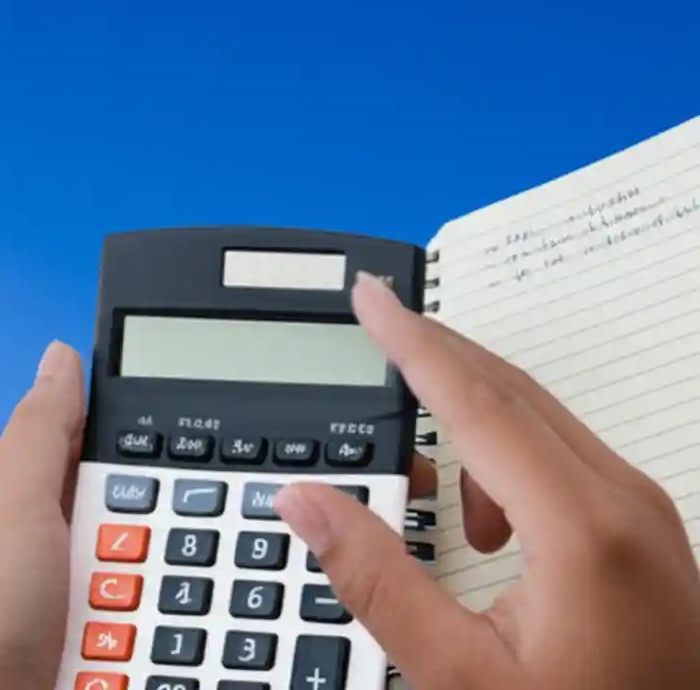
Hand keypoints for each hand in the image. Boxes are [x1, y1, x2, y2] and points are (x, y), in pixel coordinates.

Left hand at [0, 337, 438, 689]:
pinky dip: (215, 653)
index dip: (190, 454)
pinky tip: (214, 651)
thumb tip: (64, 358)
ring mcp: (126, 619)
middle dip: (212, 543)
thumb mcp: (12, 507)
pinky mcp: (146, 666)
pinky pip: (204, 649)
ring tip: (188, 619)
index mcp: (66, 508)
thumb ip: (45, 432)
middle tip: (187, 565)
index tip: (240, 456)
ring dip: (218, 605)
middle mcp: (101, 561)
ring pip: (208, 593)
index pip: (148, 462)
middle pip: (194, 529)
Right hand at [274, 272, 699, 688]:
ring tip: (421, 490)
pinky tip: (484, 531)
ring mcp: (641, 515)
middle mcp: (623, 504)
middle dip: (436, 356)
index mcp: (582, 530)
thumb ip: (377, 581)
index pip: (477, 402)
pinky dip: (504, 466)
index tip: (371, 298)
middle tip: (375, 327)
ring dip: (468, 428)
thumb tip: (309, 502)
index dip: (413, 342)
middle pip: (513, 392)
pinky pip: (561, 460)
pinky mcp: (641, 533)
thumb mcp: (459, 678)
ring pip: (538, 424)